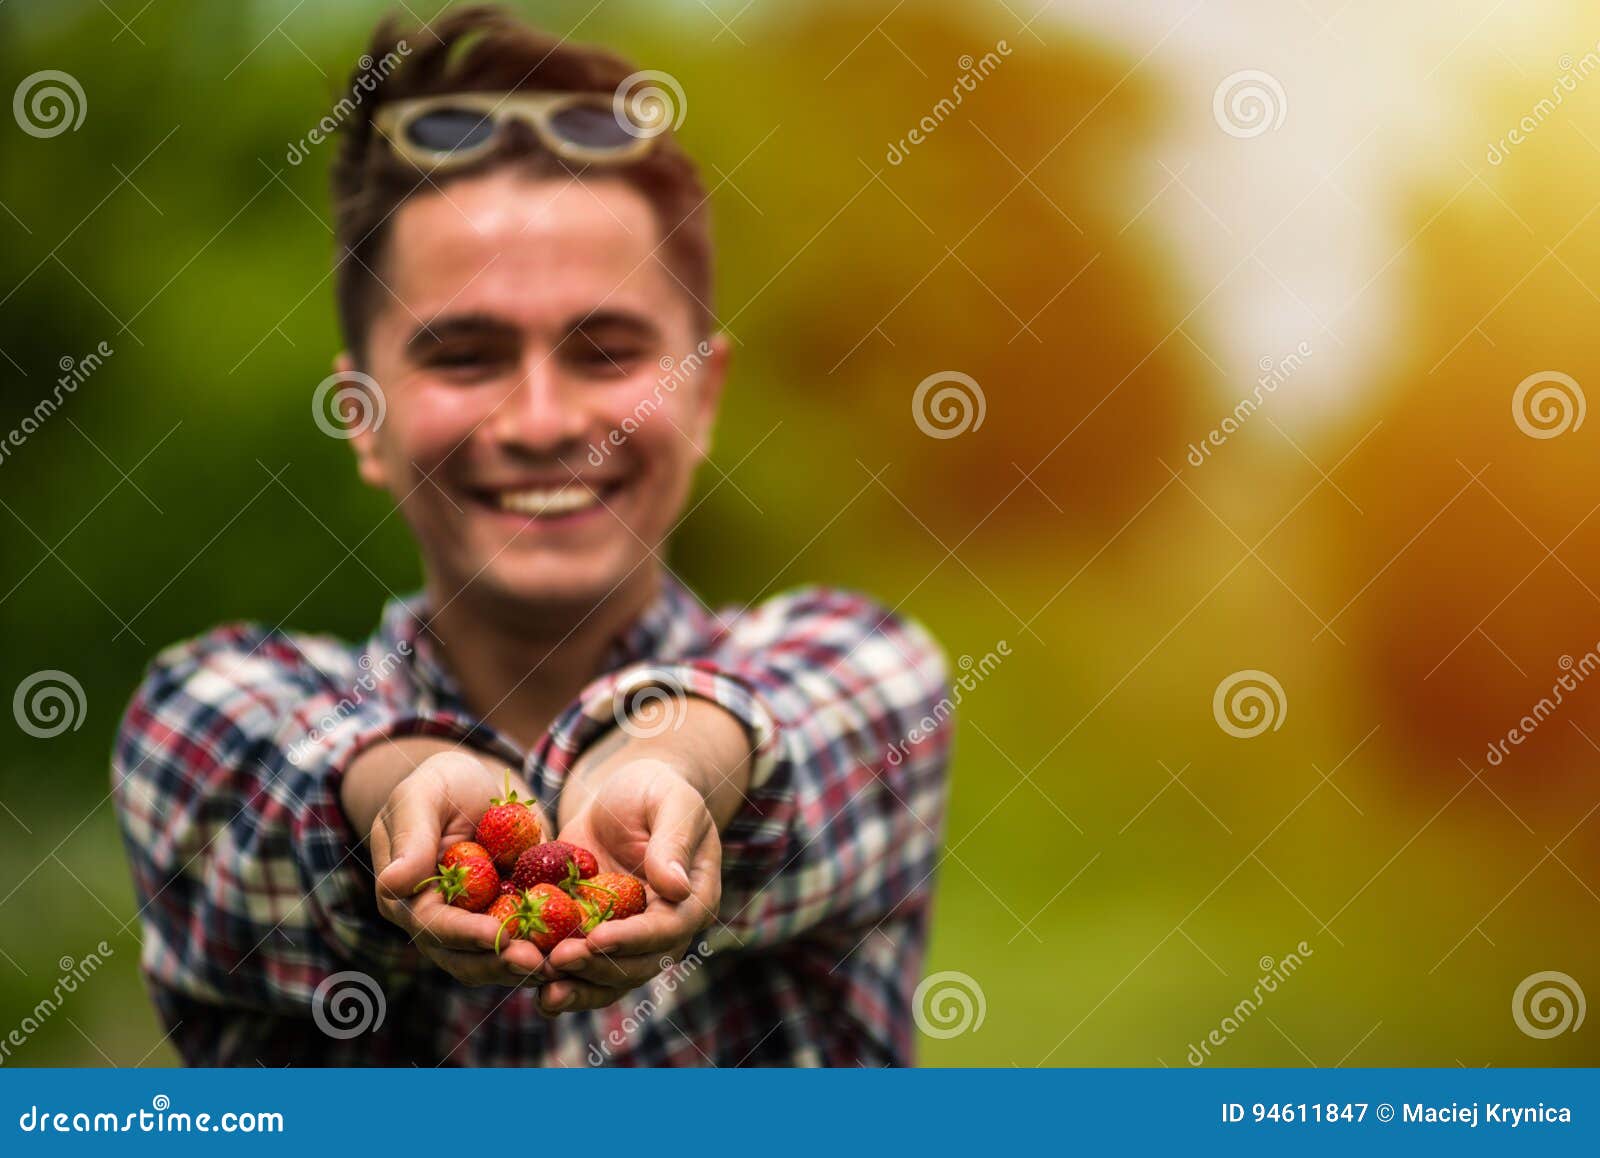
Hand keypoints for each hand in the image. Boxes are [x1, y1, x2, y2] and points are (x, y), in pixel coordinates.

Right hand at [367, 749, 549, 986]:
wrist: (477, 784)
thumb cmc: (441, 782)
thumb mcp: (422, 797)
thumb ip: (411, 838)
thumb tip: (394, 884)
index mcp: (404, 897)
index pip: (432, 926)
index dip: (465, 935)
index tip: (498, 937)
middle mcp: (435, 920)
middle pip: (464, 956)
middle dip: (501, 963)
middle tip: (538, 964)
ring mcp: (470, 925)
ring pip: (494, 960)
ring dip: (525, 966)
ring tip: (560, 965)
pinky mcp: (504, 920)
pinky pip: (524, 942)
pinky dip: (546, 949)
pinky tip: (575, 949)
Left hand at [540, 758, 722, 1013]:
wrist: (622, 796)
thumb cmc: (654, 790)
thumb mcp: (671, 801)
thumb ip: (675, 840)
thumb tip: (676, 888)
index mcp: (693, 898)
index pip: (668, 930)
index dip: (633, 939)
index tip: (597, 938)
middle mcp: (664, 928)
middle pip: (637, 965)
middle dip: (597, 967)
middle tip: (558, 960)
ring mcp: (629, 937)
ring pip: (609, 978)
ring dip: (577, 986)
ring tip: (543, 987)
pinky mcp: (596, 936)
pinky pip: (582, 967)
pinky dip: (558, 979)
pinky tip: (529, 981)